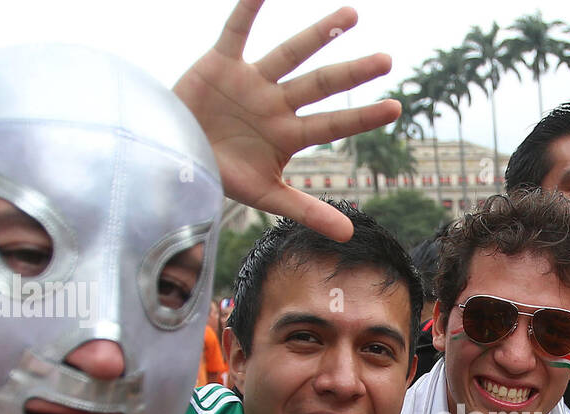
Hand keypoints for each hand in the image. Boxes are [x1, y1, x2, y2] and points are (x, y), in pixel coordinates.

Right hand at [173, 2, 399, 240]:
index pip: (333, 125)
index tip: (396, 108)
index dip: (362, 117)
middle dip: (352, 73)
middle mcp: (276, 104)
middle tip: (387, 60)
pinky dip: (248, 9)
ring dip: (320, 34)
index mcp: (288, 135)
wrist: (173, 158)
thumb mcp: (265, 195)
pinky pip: (236, 31)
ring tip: (353, 14)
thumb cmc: (220, 175)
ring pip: (291, 53)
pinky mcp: (220, 63)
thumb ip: (307, 211)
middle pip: (321, 85)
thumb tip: (349, 235)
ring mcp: (251, 81)